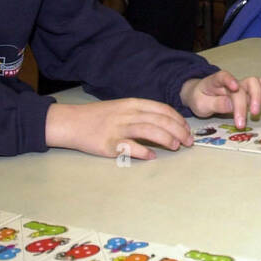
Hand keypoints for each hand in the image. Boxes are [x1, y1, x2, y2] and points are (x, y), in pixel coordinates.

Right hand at [45, 99, 193, 159]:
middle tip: (188, 141)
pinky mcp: (109, 143)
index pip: (162, 109)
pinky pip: (130, 147)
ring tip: (176, 146)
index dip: (178, 119)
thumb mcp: (122, 108)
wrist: (72, 122)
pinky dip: (144, 152)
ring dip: (166, 139)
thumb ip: (142, 114)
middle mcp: (127, 114)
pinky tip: (151, 156)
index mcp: (133, 103)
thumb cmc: (99, 116)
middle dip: (178, 130)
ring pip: (149, 130)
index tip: (187, 129)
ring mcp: (118, 128)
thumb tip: (166, 124)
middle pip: (160, 120)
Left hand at [181, 70, 260, 124]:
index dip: (230, 80)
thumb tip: (230, 105)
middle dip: (246, 102)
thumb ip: (215, 104)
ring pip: (255, 83)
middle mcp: (231, 81)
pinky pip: (260, 85)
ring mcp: (241, 85)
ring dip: (258, 96)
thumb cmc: (200, 99)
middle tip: (244, 120)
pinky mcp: (247, 91)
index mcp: (215, 81)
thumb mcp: (201, 104)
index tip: (235, 87)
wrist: (200, 94)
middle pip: (243, 85)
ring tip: (255, 113)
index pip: (223, 76)